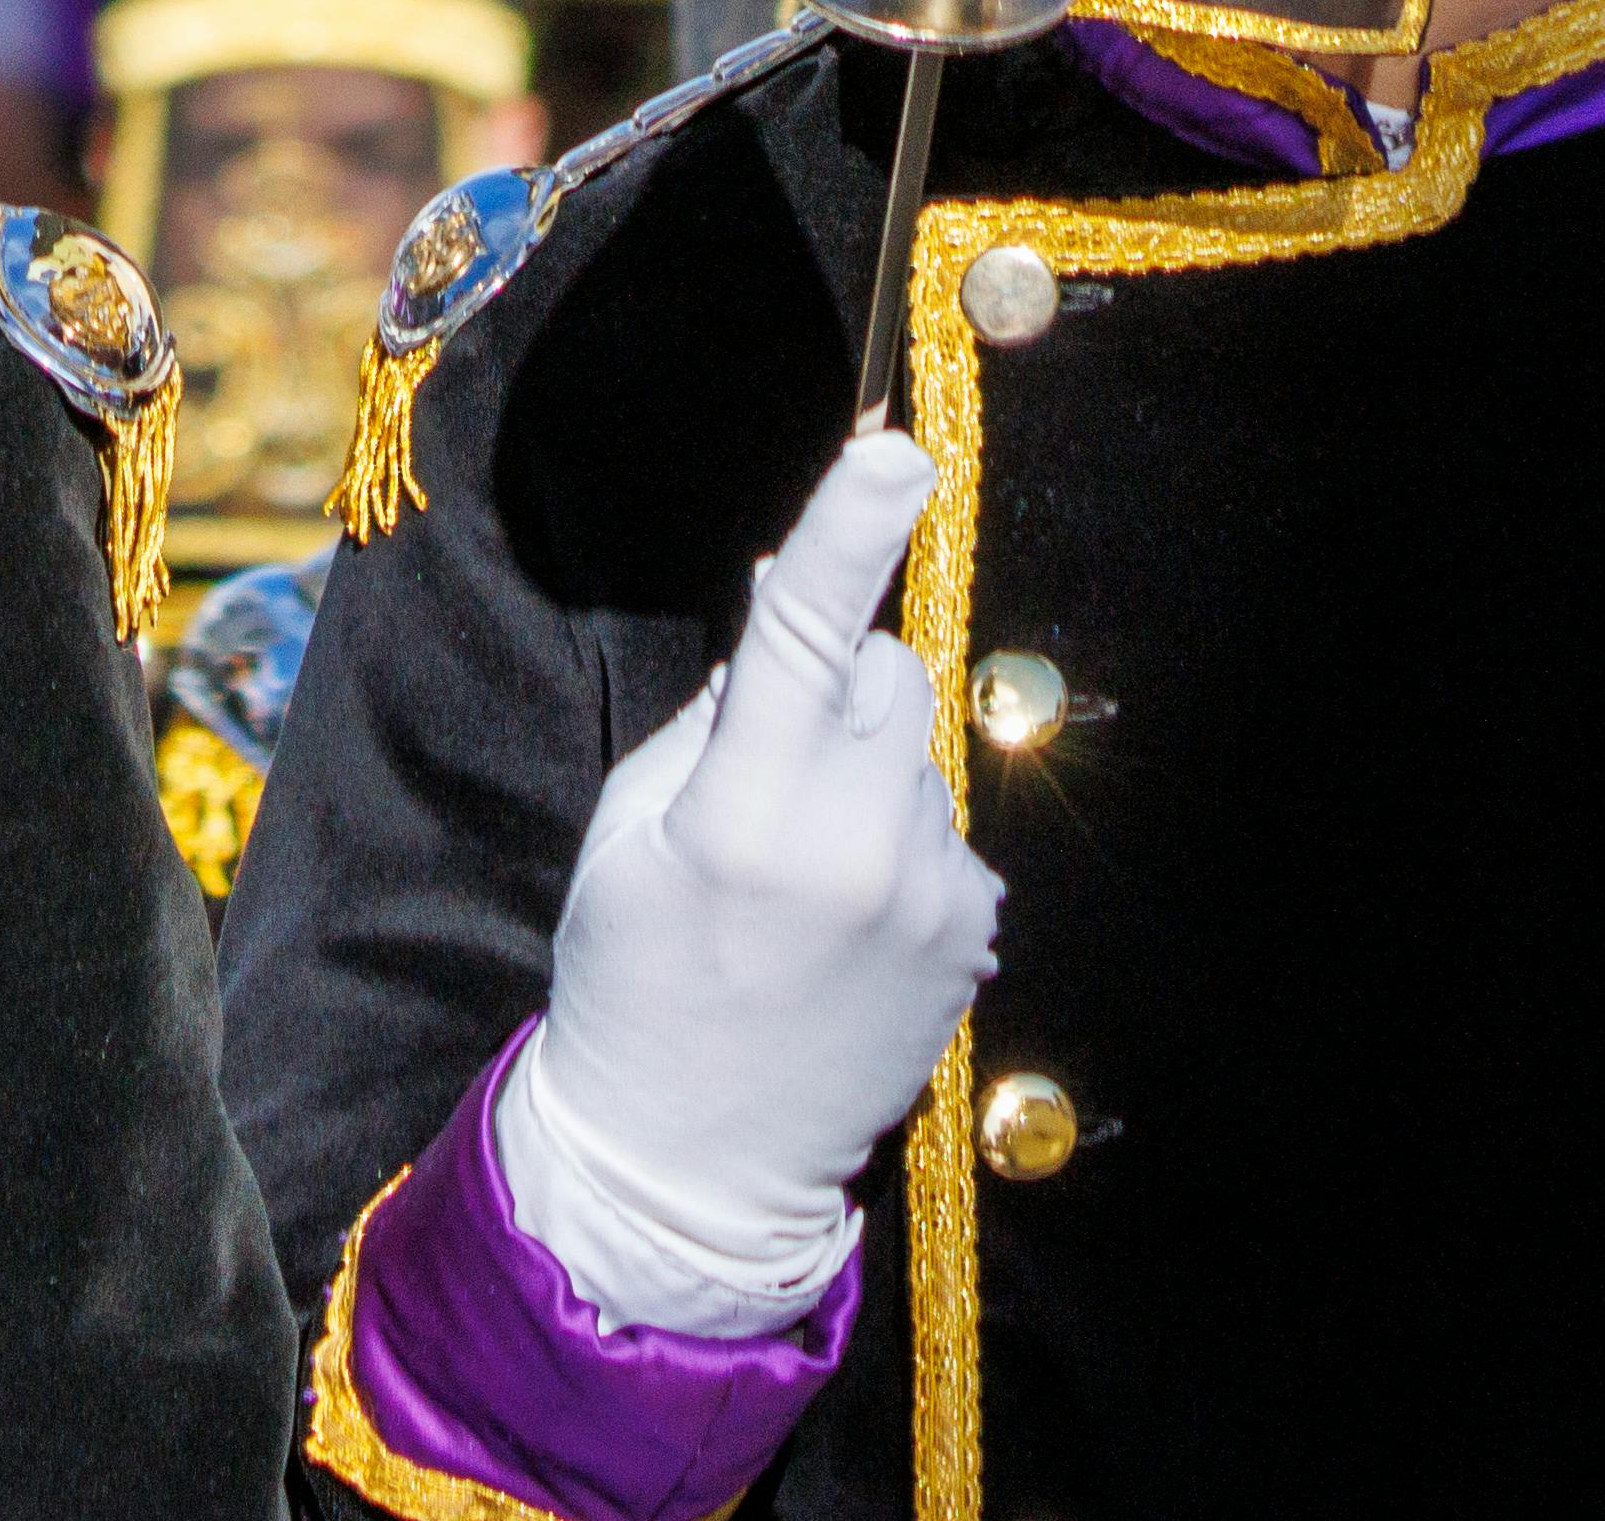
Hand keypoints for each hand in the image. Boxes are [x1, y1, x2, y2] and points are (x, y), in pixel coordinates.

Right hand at [495, 428, 1002, 1335]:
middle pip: (883, 677)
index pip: (801, 641)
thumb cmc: (629, 968)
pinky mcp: (974, 931)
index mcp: (742, 816)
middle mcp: (854, 849)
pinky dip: (896, 845)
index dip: (845, 535)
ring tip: (801, 874)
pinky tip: (845, 922)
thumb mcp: (631, 825)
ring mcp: (929, 897)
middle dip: (835, 684)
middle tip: (763, 770)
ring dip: (863, 773)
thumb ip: (718, 716)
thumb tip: (792, 607)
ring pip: (913, 752)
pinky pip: (942, 827)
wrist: (695, 1152)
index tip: (895, 452)